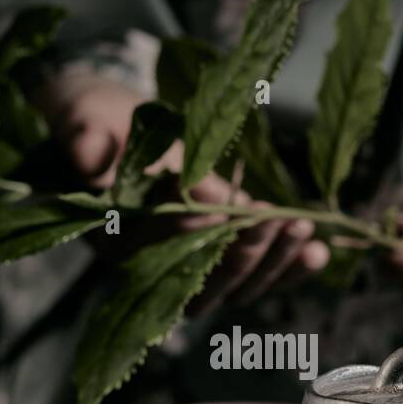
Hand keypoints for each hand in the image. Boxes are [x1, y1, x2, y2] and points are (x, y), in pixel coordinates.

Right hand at [40, 71, 327, 310]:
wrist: (111, 122)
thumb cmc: (95, 117)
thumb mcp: (84, 115)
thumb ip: (85, 134)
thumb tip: (89, 152)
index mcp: (113, 240)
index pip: (151, 253)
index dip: (188, 237)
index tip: (220, 212)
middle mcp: (149, 269)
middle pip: (200, 286)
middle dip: (242, 256)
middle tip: (278, 221)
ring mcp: (189, 267)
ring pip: (234, 288)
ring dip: (273, 263)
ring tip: (304, 230)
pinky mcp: (220, 256)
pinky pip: (256, 276)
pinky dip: (287, 267)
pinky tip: (318, 252)